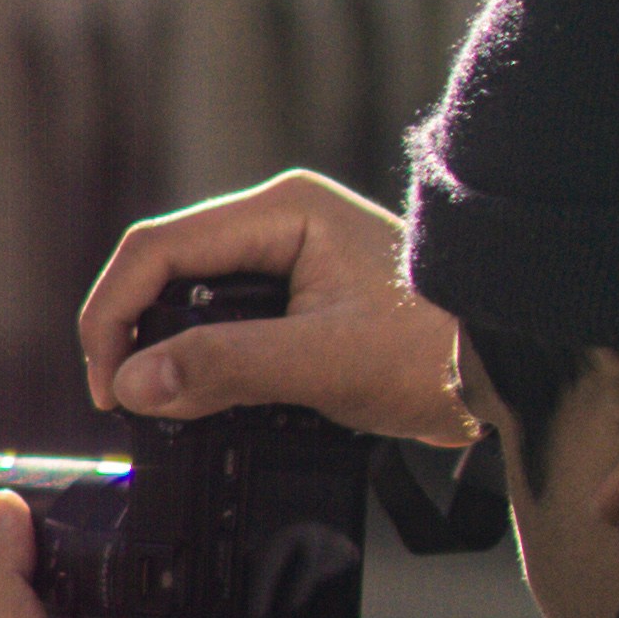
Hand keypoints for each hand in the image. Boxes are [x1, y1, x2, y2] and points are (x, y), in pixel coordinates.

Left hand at [0, 487, 306, 617]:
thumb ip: (4, 589)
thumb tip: (1, 507)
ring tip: (247, 563)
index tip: (125, 489)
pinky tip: (297, 607)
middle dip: (190, 561)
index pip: (106, 581)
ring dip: (248, 596)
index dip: (111, 541)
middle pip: (179, 594)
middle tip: (201, 517)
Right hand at [78, 169, 469, 456]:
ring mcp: (291, 259)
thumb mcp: (325, 363)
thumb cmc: (438, 350)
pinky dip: (205, 361)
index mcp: (284, 210)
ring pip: (193, 300)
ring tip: (159, 407)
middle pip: (167, 270)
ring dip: (169, 350)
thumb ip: (226, 367)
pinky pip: (226, 323)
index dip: (115, 314)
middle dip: (134, 334)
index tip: (108, 385)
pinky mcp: (301, 299)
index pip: (158, 248)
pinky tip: (202, 400)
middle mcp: (281, 221)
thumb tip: (136, 382)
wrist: (509, 366)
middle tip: (126, 403)